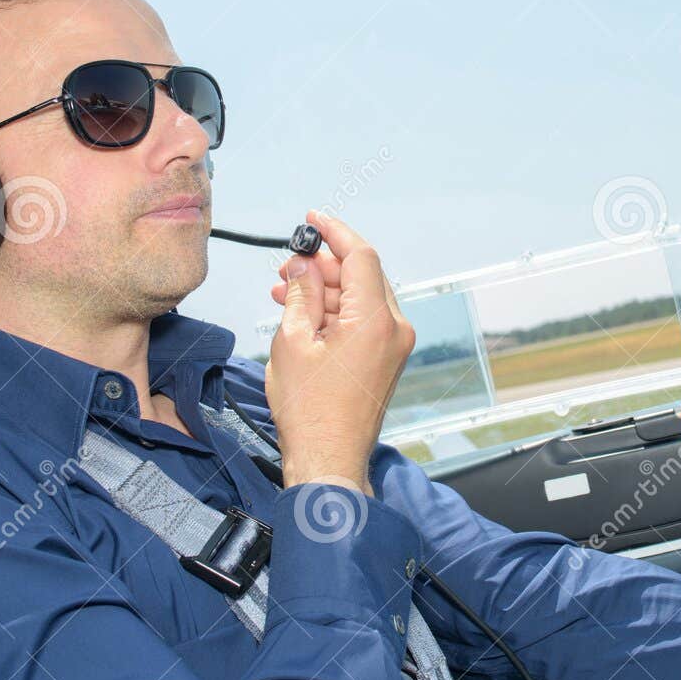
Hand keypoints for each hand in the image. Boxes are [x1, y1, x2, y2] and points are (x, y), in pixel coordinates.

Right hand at [264, 212, 414, 496]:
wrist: (330, 460)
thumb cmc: (311, 412)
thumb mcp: (293, 342)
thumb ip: (300, 293)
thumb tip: (303, 263)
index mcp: (375, 320)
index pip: (360, 256)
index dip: (334, 232)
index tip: (312, 219)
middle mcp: (394, 329)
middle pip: (362, 274)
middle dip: (324, 264)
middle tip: (288, 265)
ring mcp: (394, 345)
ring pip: (361, 296)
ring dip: (326, 289)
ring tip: (285, 291)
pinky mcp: (387, 358)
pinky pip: (364, 320)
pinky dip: (336, 311)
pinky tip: (304, 312)